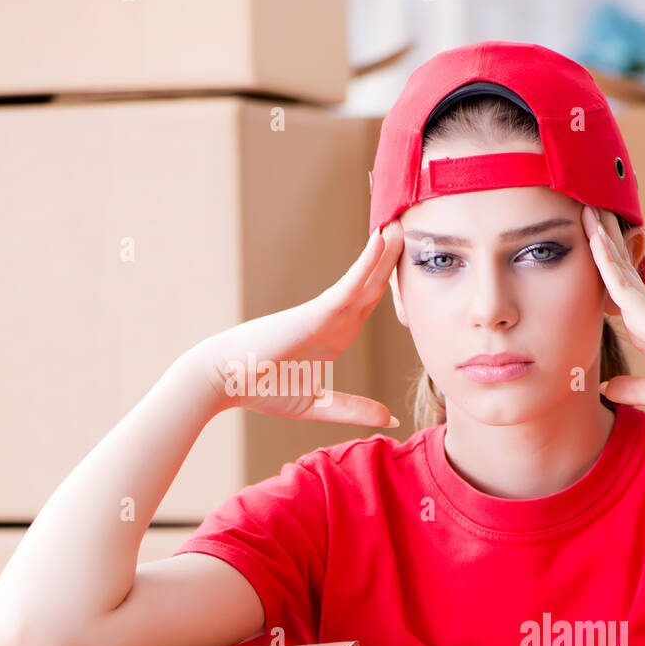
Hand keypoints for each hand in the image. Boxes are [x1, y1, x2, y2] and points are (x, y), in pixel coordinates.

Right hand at [190, 219, 404, 425]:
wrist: (226, 379)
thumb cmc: (262, 389)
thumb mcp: (318, 404)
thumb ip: (353, 409)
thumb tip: (390, 419)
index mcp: (333, 337)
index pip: (370, 306)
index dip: (393, 288)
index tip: (417, 272)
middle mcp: (333, 320)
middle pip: (373, 286)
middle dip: (394, 262)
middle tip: (418, 234)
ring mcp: (326, 313)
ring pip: (366, 279)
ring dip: (386, 252)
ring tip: (406, 226)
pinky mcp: (317, 311)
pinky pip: (349, 283)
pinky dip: (367, 262)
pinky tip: (382, 240)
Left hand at [583, 204, 644, 411]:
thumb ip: (635, 389)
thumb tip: (606, 389)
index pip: (621, 295)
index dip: (608, 273)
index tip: (594, 253)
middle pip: (619, 270)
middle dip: (605, 243)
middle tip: (589, 212)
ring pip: (616, 266)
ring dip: (600, 238)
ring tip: (585, 208)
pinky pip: (617, 280)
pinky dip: (603, 258)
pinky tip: (592, 236)